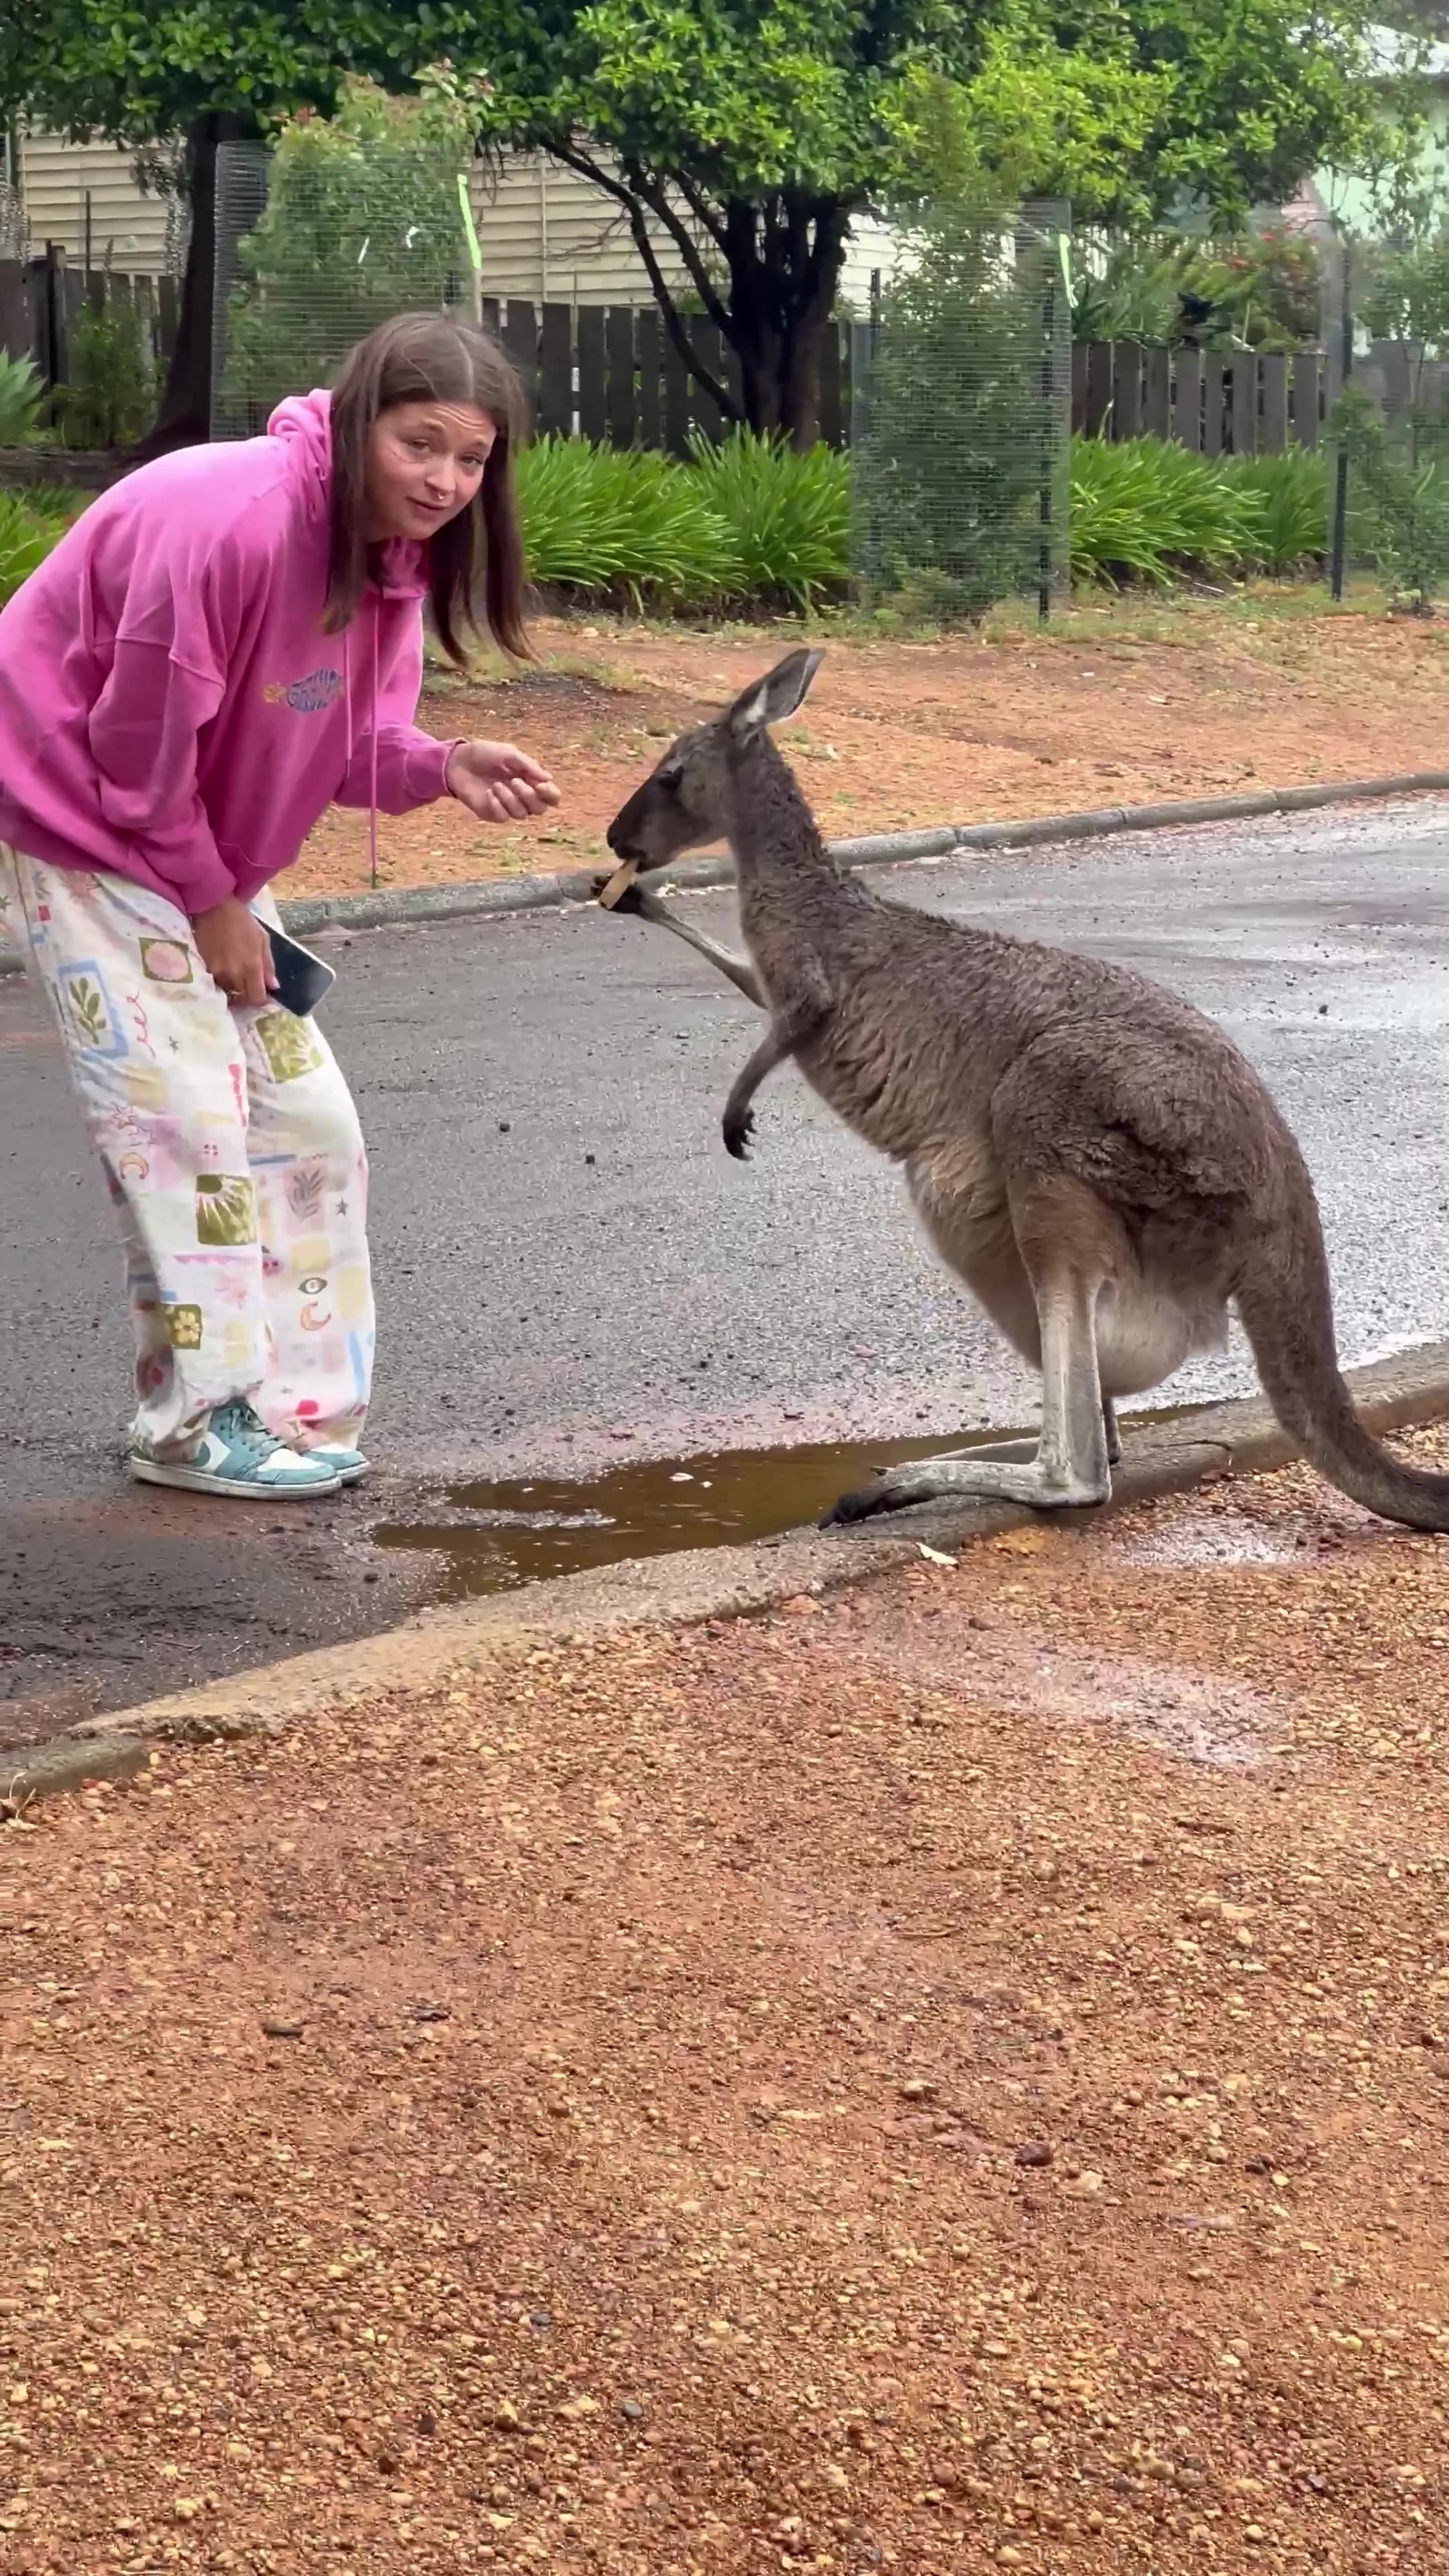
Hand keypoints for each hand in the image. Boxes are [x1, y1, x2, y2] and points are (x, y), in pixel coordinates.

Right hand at [192, 898, 276, 1009]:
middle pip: (241, 998)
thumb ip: (268, 965)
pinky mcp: (203, 968)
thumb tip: (273, 987)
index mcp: (252, 966)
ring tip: (234, 975)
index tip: (260, 993)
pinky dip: (219, 980)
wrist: (213, 907)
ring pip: (227, 992)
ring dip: (232, 988)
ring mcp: (217, 972)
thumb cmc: (241, 920)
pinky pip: (214, 982)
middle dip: (246, 994)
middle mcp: (234, 973)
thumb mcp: (262, 939)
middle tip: (247, 984)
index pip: (257, 998)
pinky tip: (222, 969)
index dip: (260, 999)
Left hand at [445, 739, 559, 823]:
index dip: (551, 794)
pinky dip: (497, 805)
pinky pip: (503, 817)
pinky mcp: (493, 813)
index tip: (541, 785)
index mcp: (530, 781)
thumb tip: (548, 778)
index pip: (551, 796)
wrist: (458, 762)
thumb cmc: (484, 754)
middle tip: (514, 781)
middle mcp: (523, 796)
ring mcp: (508, 806)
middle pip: (540, 809)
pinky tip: (489, 793)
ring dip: (510, 799)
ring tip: (495, 784)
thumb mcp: (509, 753)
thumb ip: (529, 766)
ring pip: (521, 814)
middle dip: (529, 796)